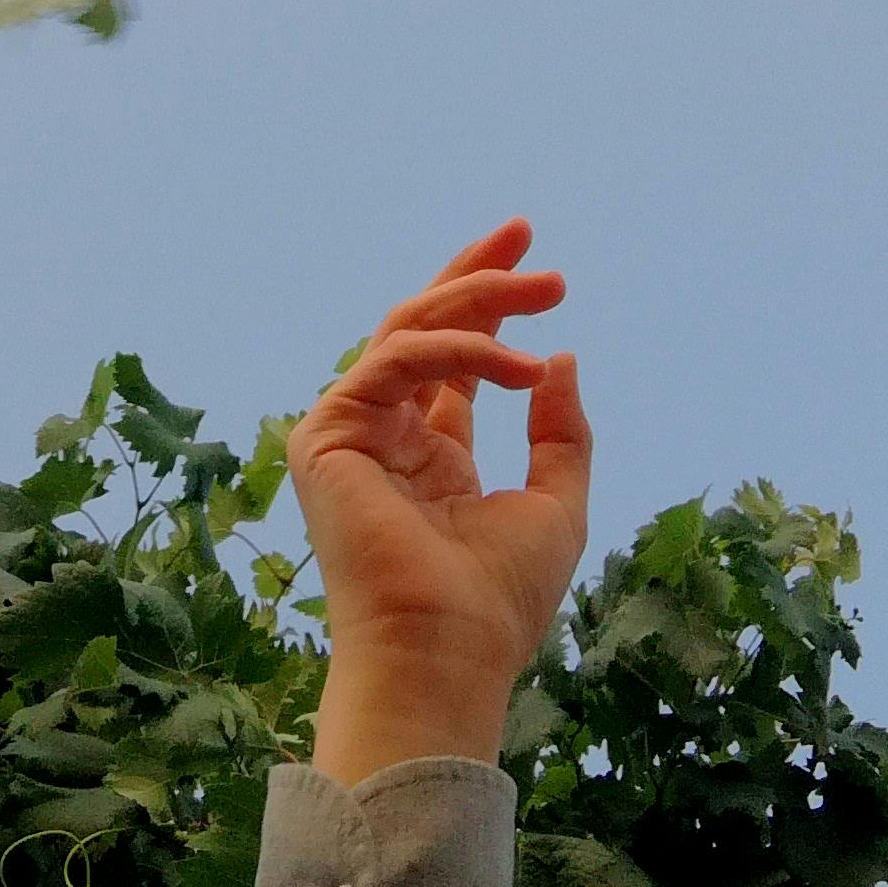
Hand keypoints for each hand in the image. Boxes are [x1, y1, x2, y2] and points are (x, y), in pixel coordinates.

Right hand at [291, 220, 591, 786]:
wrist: (445, 652)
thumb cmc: (496, 601)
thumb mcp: (554, 504)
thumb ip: (558, 431)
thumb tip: (560, 356)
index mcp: (432, 456)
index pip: (455, 361)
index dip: (492, 306)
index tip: (540, 264)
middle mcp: (388, 436)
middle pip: (424, 329)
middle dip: (477, 277)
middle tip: (527, 234)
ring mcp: (352, 433)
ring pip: (408, 332)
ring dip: (480, 302)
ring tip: (547, 291)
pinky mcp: (328, 436)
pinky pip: (393, 362)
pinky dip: (459, 351)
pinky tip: (520, 366)